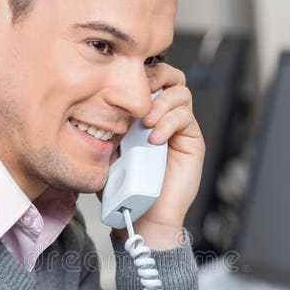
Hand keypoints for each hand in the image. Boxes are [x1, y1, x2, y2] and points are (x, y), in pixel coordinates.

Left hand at [120, 62, 204, 249]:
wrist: (141, 216)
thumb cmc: (122, 188)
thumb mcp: (106, 149)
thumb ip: (107, 124)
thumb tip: (97, 98)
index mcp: (143, 113)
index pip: (148, 78)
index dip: (139, 73)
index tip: (121, 83)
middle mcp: (164, 116)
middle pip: (170, 76)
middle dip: (156, 77)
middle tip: (140, 93)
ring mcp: (179, 128)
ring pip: (180, 93)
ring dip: (161, 103)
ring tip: (146, 124)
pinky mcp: (192, 141)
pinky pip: (186, 117)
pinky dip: (169, 122)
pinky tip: (155, 138)